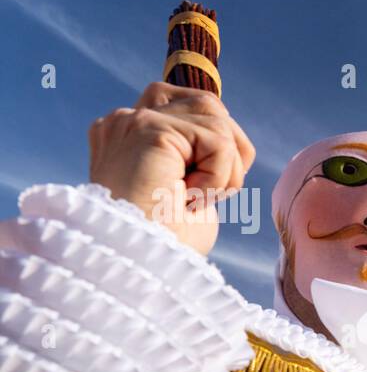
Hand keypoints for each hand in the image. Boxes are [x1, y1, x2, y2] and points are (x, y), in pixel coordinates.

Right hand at [88, 82, 254, 254]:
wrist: (139, 266)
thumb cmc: (166, 246)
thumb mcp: (193, 197)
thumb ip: (204, 162)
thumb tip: (233, 147)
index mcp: (132, 137)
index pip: (190, 108)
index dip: (217, 143)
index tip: (201, 188)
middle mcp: (127, 122)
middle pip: (208, 104)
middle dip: (229, 151)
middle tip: (209, 195)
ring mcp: (134, 121)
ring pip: (217, 119)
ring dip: (225, 168)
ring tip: (199, 198)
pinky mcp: (149, 128)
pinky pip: (216, 139)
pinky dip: (219, 176)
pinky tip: (193, 198)